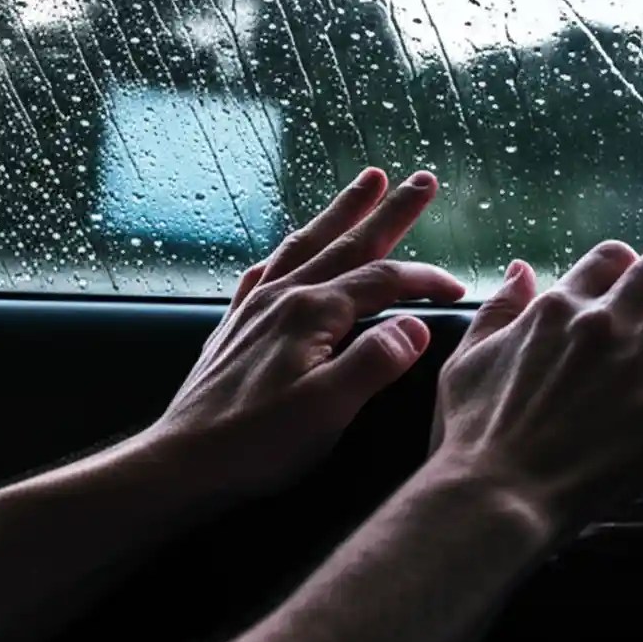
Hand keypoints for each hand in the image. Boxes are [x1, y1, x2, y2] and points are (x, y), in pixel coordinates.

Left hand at [149, 168, 465, 495]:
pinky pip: (266, 270)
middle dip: (388, 210)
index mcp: (310, 313)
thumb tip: (416, 327)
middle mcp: (282, 297)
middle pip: (347, 242)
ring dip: (341, 212)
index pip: (383, 281)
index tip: (458, 287)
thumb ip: (375, 362)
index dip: (425, 280)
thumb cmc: (257, 443)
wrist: (184, 461)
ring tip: (366, 183)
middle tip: (421, 180)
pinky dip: (287, 251)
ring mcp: (255, 308)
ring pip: (306, 243)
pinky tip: (289, 250)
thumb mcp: (328, 410)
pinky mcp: (235, 326)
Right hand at [430, 242, 642, 539]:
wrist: (494, 494)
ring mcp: (642, 367)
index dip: (630, 266)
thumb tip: (521, 269)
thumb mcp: (467, 360)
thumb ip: (498, 310)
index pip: (609, 259)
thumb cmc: (472, 437)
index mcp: (557, 310)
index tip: (638, 284)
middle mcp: (605, 326)